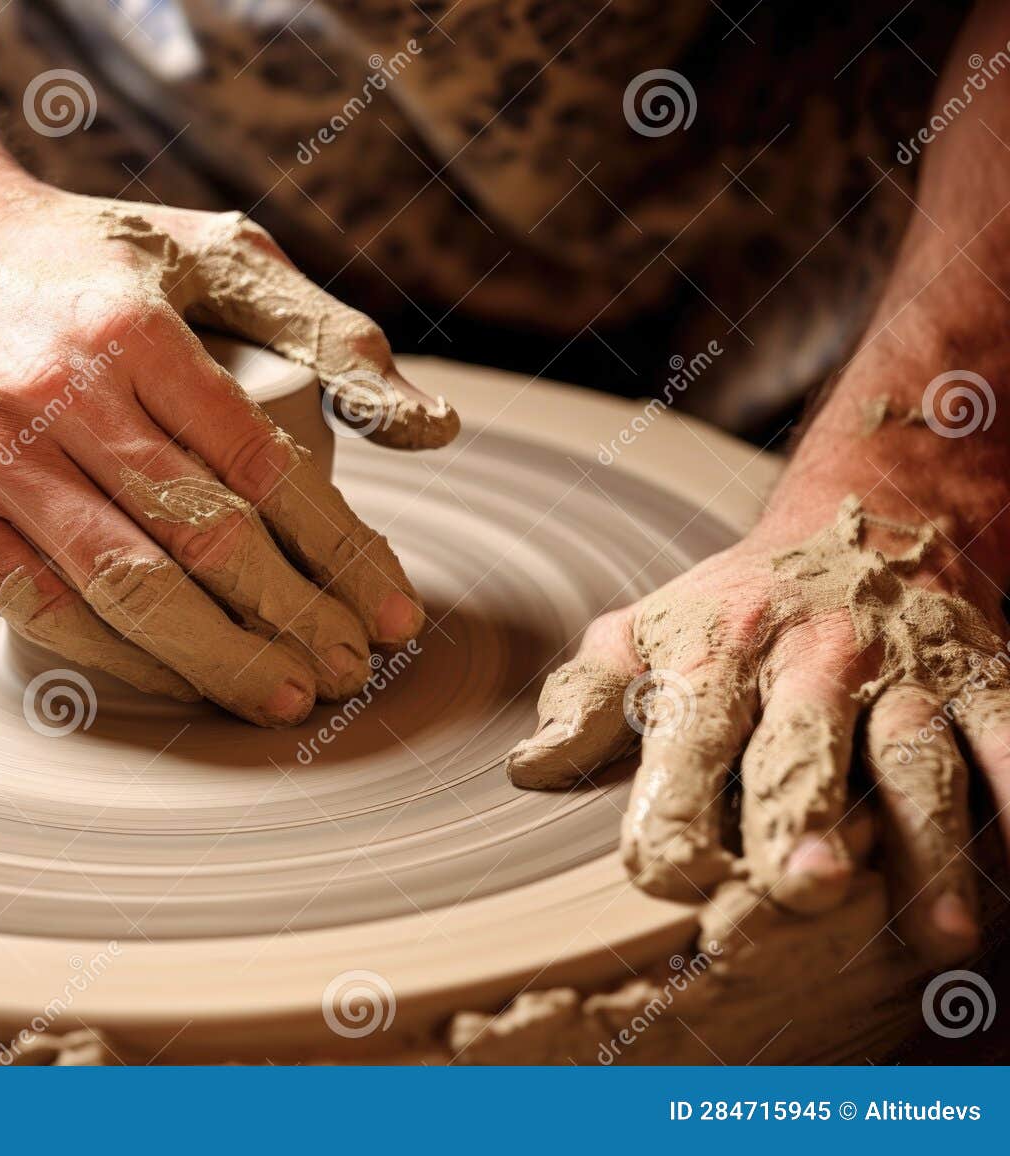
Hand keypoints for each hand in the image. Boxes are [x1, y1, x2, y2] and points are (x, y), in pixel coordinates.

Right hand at [0, 178, 457, 725]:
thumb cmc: (79, 258)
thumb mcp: (206, 251)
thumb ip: (323, 330)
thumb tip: (431, 429)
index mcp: (134, 329)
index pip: (264, 464)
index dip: (340, 548)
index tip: (390, 610)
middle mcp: (55, 394)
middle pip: (202, 538)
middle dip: (293, 619)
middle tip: (351, 670)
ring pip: (124, 586)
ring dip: (217, 659)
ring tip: (286, 697)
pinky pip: (38, 607)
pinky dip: (116, 656)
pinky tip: (179, 682)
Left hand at [506, 494, 1009, 964]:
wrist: (860, 521)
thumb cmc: (729, 608)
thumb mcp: (641, 633)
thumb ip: (586, 701)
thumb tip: (528, 772)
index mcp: (715, 654)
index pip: (686, 739)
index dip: (673, 809)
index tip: (662, 873)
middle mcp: (811, 662)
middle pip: (804, 745)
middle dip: (801, 813)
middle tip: (803, 887)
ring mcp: (904, 674)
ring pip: (918, 760)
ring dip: (928, 844)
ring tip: (935, 933)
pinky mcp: (983, 683)